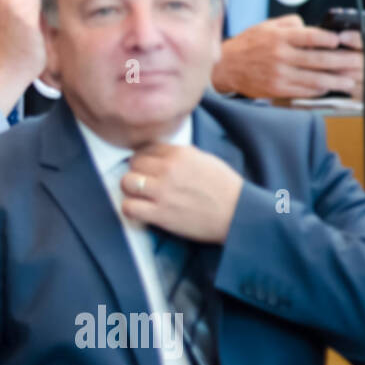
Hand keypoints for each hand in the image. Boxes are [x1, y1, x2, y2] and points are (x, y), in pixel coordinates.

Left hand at [120, 143, 243, 243]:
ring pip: (126, 183)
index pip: (146, 149)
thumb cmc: (225, 188)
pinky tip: (140, 210)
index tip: (147, 168)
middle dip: (137, 172)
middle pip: (134, 164)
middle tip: (144, 182)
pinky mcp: (160, 214)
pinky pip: (129, 207)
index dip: (144, 159)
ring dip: (130, 190)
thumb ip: (180, 155)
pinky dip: (131, 209)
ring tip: (140, 196)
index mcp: (180, 153)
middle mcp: (168, 169)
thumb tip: (160, 155)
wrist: (238, 214)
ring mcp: (162, 192)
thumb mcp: (204, 159)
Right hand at [211, 14, 363, 98]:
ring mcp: (279, 74)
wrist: (225, 67)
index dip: (330, 40)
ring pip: (315, 78)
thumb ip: (290, 23)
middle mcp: (280, 55)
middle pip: (319, 59)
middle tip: (357, 62)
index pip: (311, 37)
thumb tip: (310, 26)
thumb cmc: (247, 45)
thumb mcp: (266, 26)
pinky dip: (318, 90)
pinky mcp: (277, 88)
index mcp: (279, 37)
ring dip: (336, 80)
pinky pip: (304, 90)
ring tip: (349, 81)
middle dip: (342, 62)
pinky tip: (328, 88)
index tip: (341, 41)